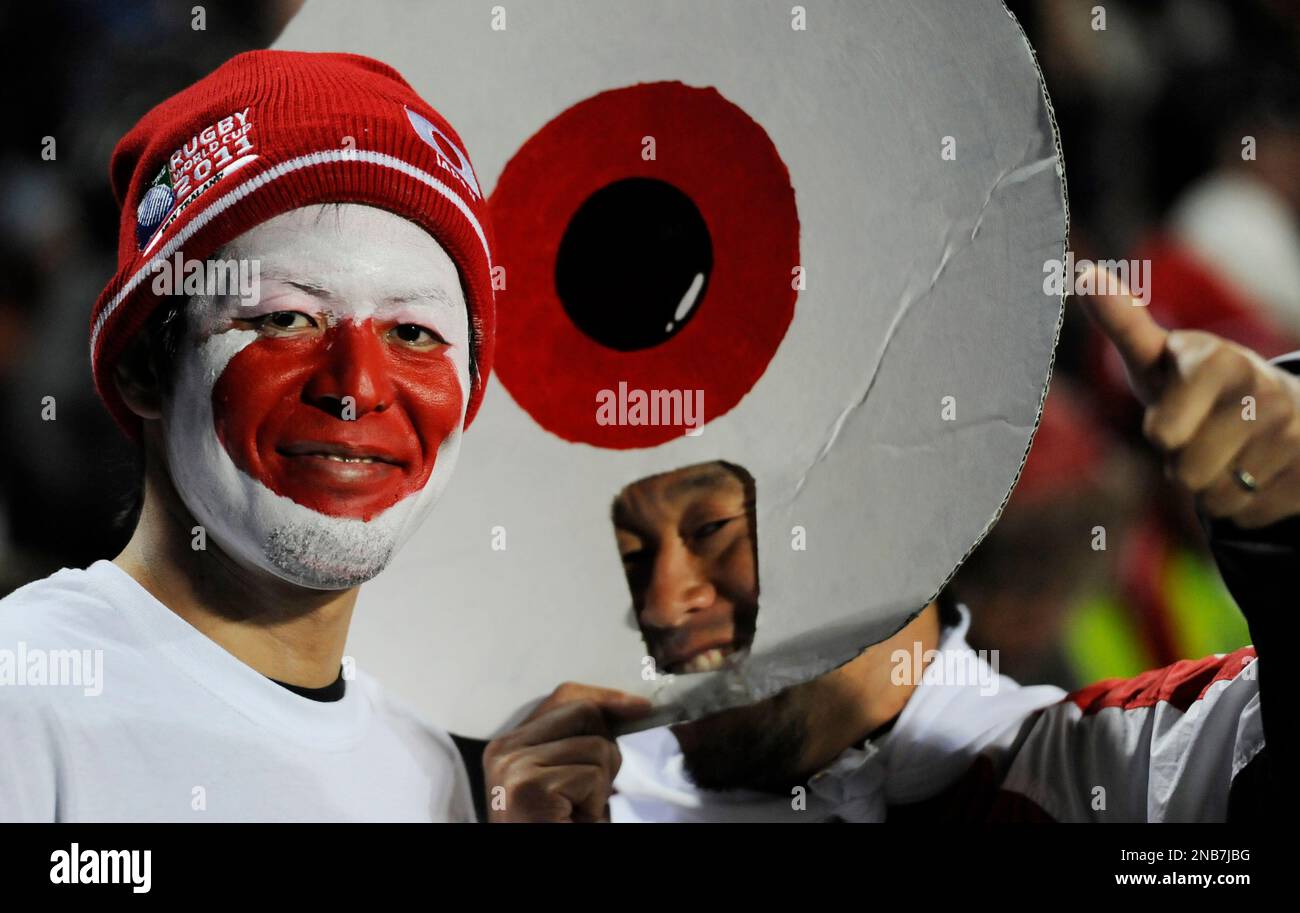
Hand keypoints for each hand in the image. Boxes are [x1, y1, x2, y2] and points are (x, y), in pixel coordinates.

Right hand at [482, 683, 652, 821]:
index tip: (640, 707)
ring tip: (575, 811)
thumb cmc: (555, 825)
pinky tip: (572, 820)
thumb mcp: (564, 776)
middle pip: (584, 713)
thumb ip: (577, 741)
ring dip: (600, 786)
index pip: (564, 697)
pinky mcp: (530, 787)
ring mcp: (513, 767)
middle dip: (603, 750)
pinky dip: (595, 804)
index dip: (606, 698)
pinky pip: (593, 775)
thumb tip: (630, 707)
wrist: (536, 871)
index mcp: (506, 744)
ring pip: (597, 748)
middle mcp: (502, 750)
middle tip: (587, 792)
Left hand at [1078, 265, 1299, 527]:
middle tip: (1196, 435)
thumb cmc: (1192, 382)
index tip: (1165, 428)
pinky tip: (1253, 468)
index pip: (1168, 429)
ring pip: (1217, 497)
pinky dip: (1241, 502)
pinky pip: (1247, 516)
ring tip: (1225, 450)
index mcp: (1221, 362)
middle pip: (1187, 473)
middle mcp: (1265, 396)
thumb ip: (1121, 322)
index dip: (1164, 433)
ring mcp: (1295, 437)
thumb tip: (1082, 272)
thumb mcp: (1157, 356)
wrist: (1278, 406)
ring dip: (1210, 484)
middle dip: (1181, 465)